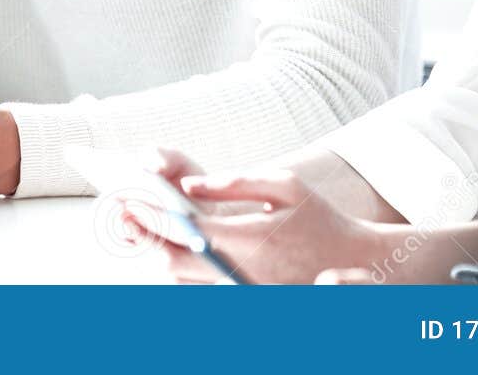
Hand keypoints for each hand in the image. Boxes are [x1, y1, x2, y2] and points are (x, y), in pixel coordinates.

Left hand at [122, 162, 400, 284]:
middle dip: (145, 238)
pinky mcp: (244, 295)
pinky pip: (200, 287)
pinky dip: (179, 268)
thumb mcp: (285, 185)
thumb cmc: (321, 218)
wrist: (356, 262)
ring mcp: (240, 288)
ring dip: (158, 254)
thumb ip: (235, 181)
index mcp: (245, 239)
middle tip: (121, 214)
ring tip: (134, 226)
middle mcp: (238, 270)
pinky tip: (166, 246)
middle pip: (174, 262)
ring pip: (183, 280)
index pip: (184, 232)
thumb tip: (190, 184)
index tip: (127, 202)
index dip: (152, 219)